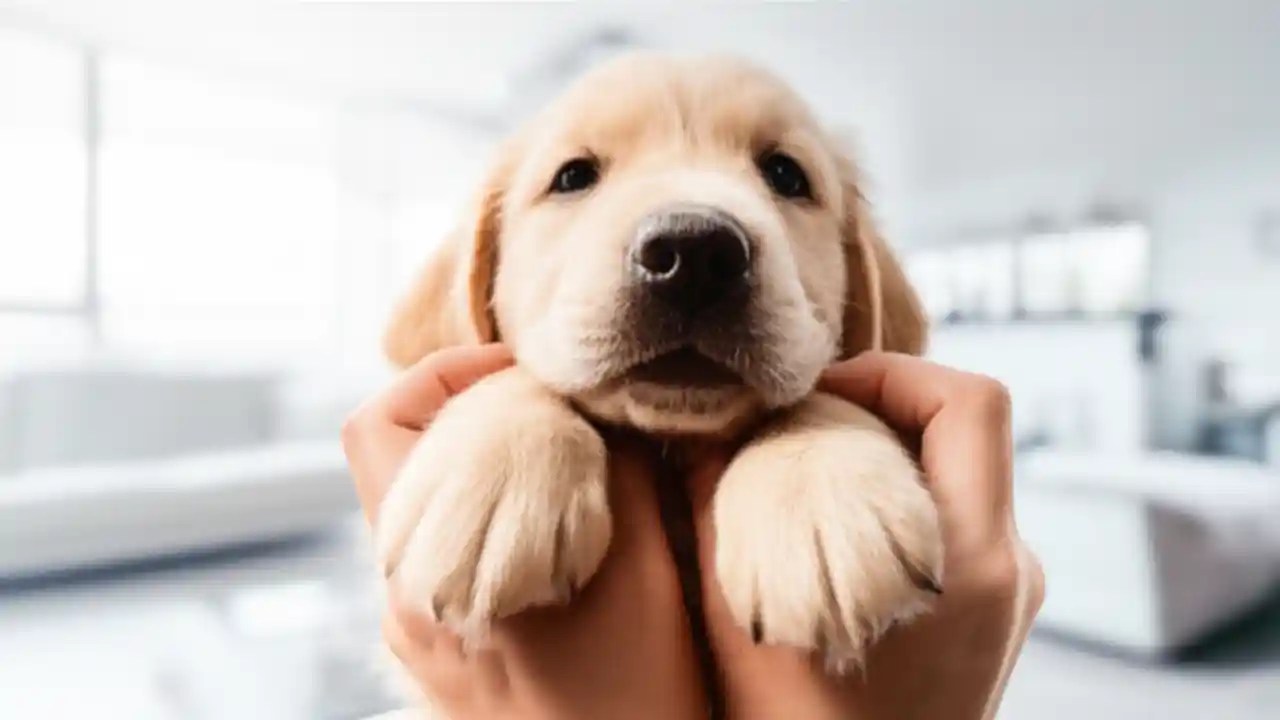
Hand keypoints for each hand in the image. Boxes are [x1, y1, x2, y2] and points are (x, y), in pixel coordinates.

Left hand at [342, 345, 706, 719]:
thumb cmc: (641, 699)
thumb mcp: (647, 570)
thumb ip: (615, 467)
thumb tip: (600, 397)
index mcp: (438, 568)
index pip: (384, 425)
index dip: (448, 371)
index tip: (528, 369)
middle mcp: (407, 597)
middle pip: (394, 456)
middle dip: (465, 408)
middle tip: (547, 401)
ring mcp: (416, 631)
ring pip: (419, 502)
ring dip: (478, 460)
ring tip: (559, 459)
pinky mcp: (437, 654)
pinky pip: (441, 550)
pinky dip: (486, 513)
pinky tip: (553, 527)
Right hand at [689, 352, 1045, 719]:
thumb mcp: (741, 610)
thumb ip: (717, 502)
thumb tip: (694, 427)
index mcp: (971, 560)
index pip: (971, 404)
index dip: (893, 370)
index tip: (815, 390)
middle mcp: (1012, 570)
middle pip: (965, 430)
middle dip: (878, 405)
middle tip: (800, 423)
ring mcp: (1010, 596)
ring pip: (957, 474)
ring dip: (884, 452)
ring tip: (807, 475)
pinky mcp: (994, 617)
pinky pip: (952, 519)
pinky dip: (896, 498)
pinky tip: (831, 530)